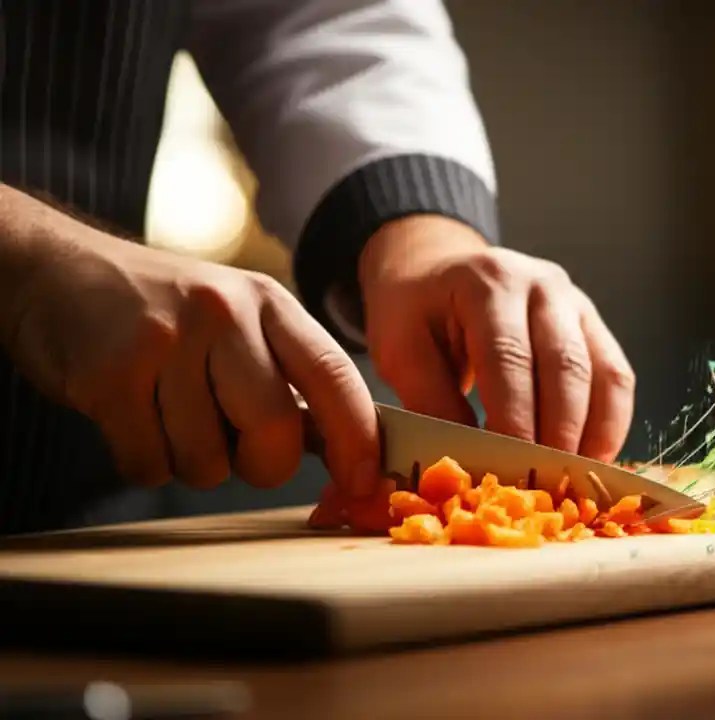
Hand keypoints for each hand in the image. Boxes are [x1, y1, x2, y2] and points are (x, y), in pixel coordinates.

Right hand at [0, 197, 380, 493]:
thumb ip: (290, 377)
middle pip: (275, 429)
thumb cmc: (162, 314)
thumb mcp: (238, 320)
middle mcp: (225, 312)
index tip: (363, 482)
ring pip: (207, 460)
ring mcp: (166, 340)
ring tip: (167, 413)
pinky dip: (143, 460)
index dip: (357, 438)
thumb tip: (348, 450)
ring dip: (191, 461)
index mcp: (269, 303)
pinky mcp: (110, 374)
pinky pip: (149, 462)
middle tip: (233, 447)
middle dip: (261, 464)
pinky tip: (131, 417)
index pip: (334, 375)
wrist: (55, 271)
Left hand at [360, 215, 635, 460]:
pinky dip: (610, 423)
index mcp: (489, 283)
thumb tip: (466, 461)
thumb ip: (430, 399)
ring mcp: (576, 303)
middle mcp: (543, 285)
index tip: (510, 470)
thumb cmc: (417, 310)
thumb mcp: (400, 348)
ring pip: (603, 373)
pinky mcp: (594, 325)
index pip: (509, 356)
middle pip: (566, 365)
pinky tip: (590, 458)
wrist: (437, 265)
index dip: (514, 418)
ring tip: (571, 479)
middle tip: (544, 484)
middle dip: (558, 432)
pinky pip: (617, 378)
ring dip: (592, 433)